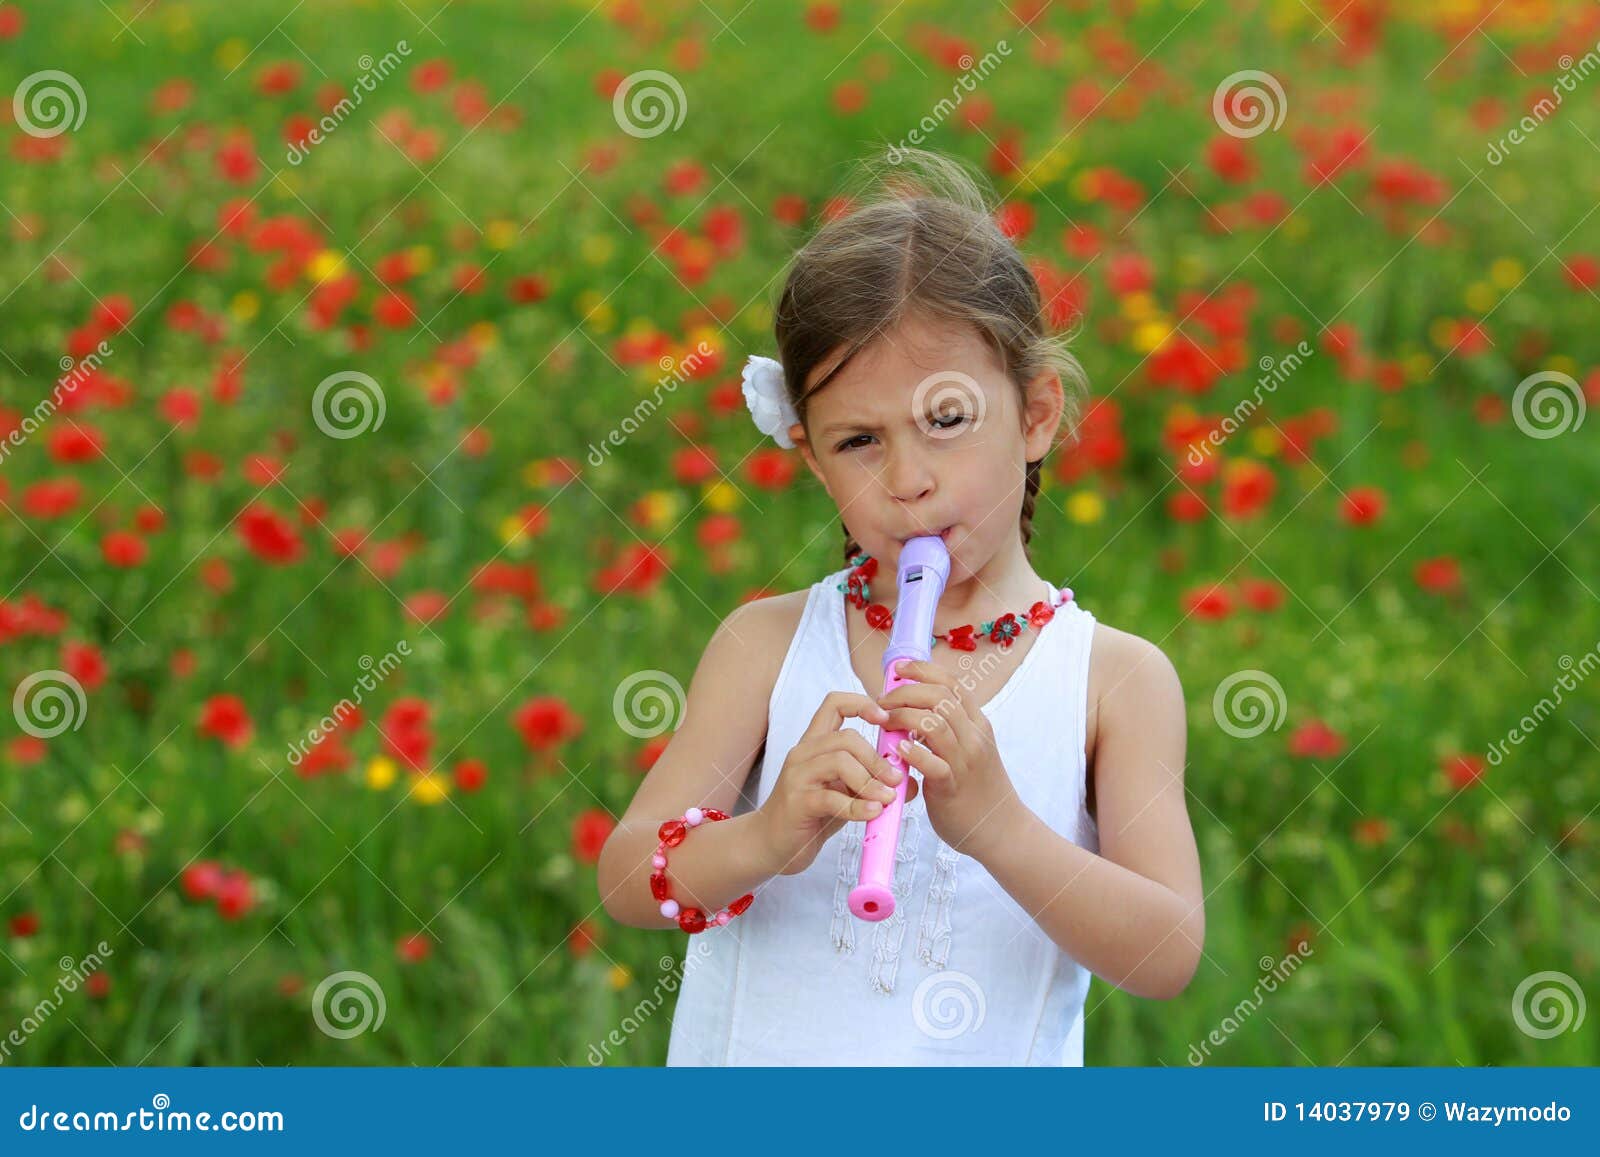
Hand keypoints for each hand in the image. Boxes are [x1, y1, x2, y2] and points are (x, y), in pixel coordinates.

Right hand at [756, 691, 913, 876]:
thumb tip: (910, 782)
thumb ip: (872, 782)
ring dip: (870, 780)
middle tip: (895, 779)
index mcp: (815, 743)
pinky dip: (857, 806)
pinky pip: (832, 798)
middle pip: (846, 737)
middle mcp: (804, 753)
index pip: (834, 704)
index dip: (862, 703)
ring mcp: (798, 776)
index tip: (885, 719)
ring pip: (840, 761)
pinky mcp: (798, 802)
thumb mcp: (846, 793)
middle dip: (877, 758)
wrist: (773, 843)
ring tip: (887, 799)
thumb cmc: (811, 814)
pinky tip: (872, 813)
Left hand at [877, 659, 1026, 861]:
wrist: (1001, 829)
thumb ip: (947, 728)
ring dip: (903, 718)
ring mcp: (965, 762)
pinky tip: (898, 749)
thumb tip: (912, 708)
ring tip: (885, 723)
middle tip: (883, 702)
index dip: (922, 671)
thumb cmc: (977, 787)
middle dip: (906, 693)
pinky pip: (933, 764)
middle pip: (939, 698)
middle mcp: (974, 737)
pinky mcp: (952, 787)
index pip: (951, 684)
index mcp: (977, 724)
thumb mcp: (969, 748)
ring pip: (935, 724)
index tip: (898, 670)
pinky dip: (913, 753)